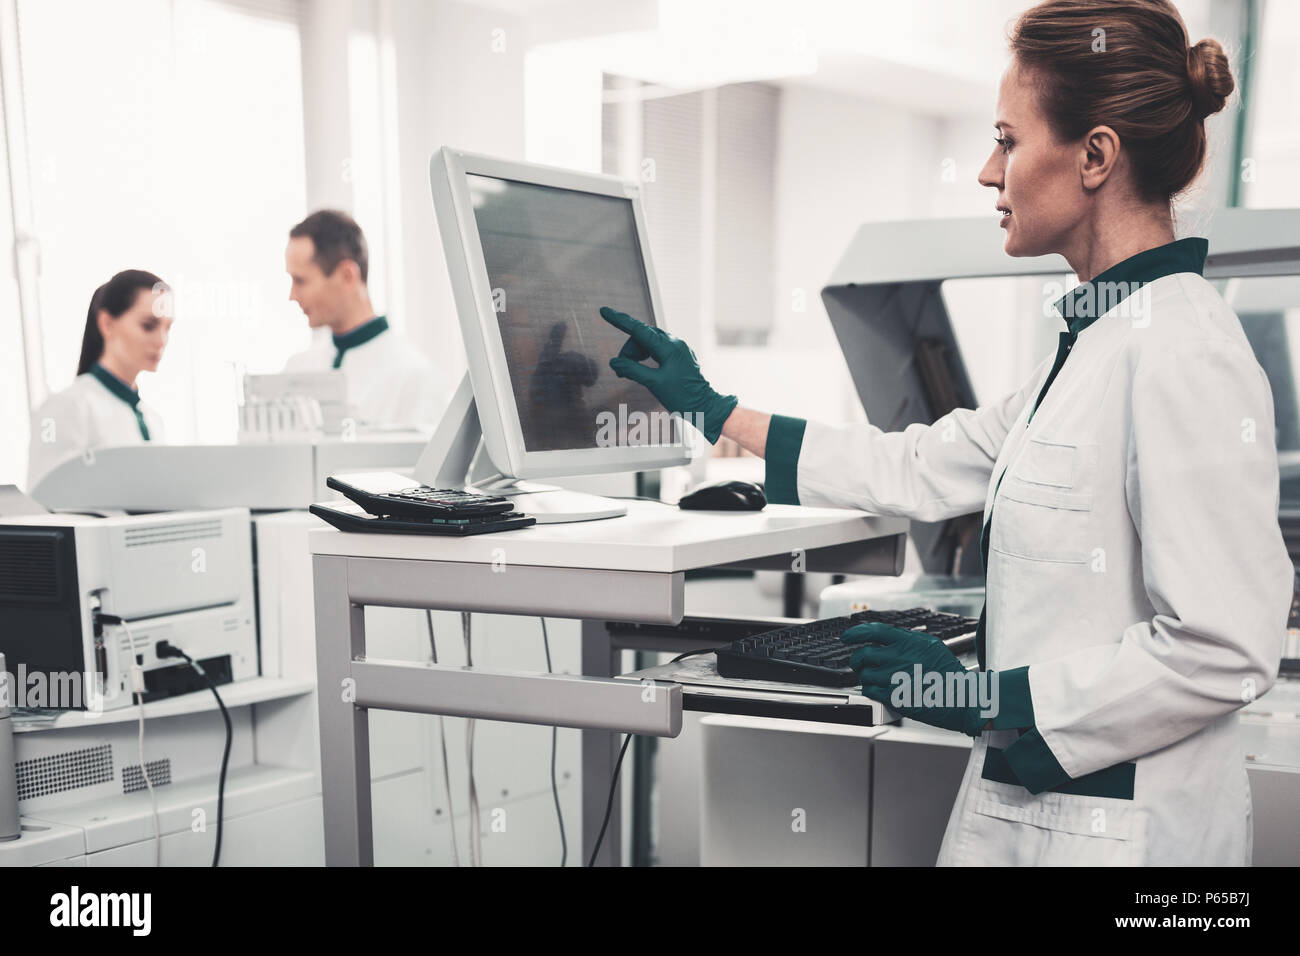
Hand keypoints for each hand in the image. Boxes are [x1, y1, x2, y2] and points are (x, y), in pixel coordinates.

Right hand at [599, 306, 738, 443]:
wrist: (705, 406)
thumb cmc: (683, 397)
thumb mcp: (654, 383)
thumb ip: (632, 370)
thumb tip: (614, 362)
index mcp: (669, 348)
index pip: (638, 330)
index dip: (619, 320)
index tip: (604, 311)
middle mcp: (674, 343)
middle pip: (642, 337)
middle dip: (628, 351)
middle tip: (620, 371)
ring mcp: (678, 348)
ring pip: (648, 342)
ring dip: (635, 354)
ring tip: (629, 372)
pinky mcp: (679, 355)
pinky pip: (657, 348)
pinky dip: (645, 356)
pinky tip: (643, 368)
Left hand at [840, 622, 987, 736]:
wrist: (962, 698)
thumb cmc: (949, 675)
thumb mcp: (932, 646)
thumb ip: (909, 641)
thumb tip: (890, 640)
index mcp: (909, 642)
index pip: (874, 631)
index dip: (856, 633)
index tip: (847, 637)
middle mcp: (900, 657)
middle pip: (863, 654)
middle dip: (857, 660)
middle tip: (860, 664)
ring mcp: (895, 677)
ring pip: (864, 675)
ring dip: (866, 677)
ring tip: (876, 680)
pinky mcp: (895, 696)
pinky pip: (870, 691)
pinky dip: (870, 691)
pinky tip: (879, 691)